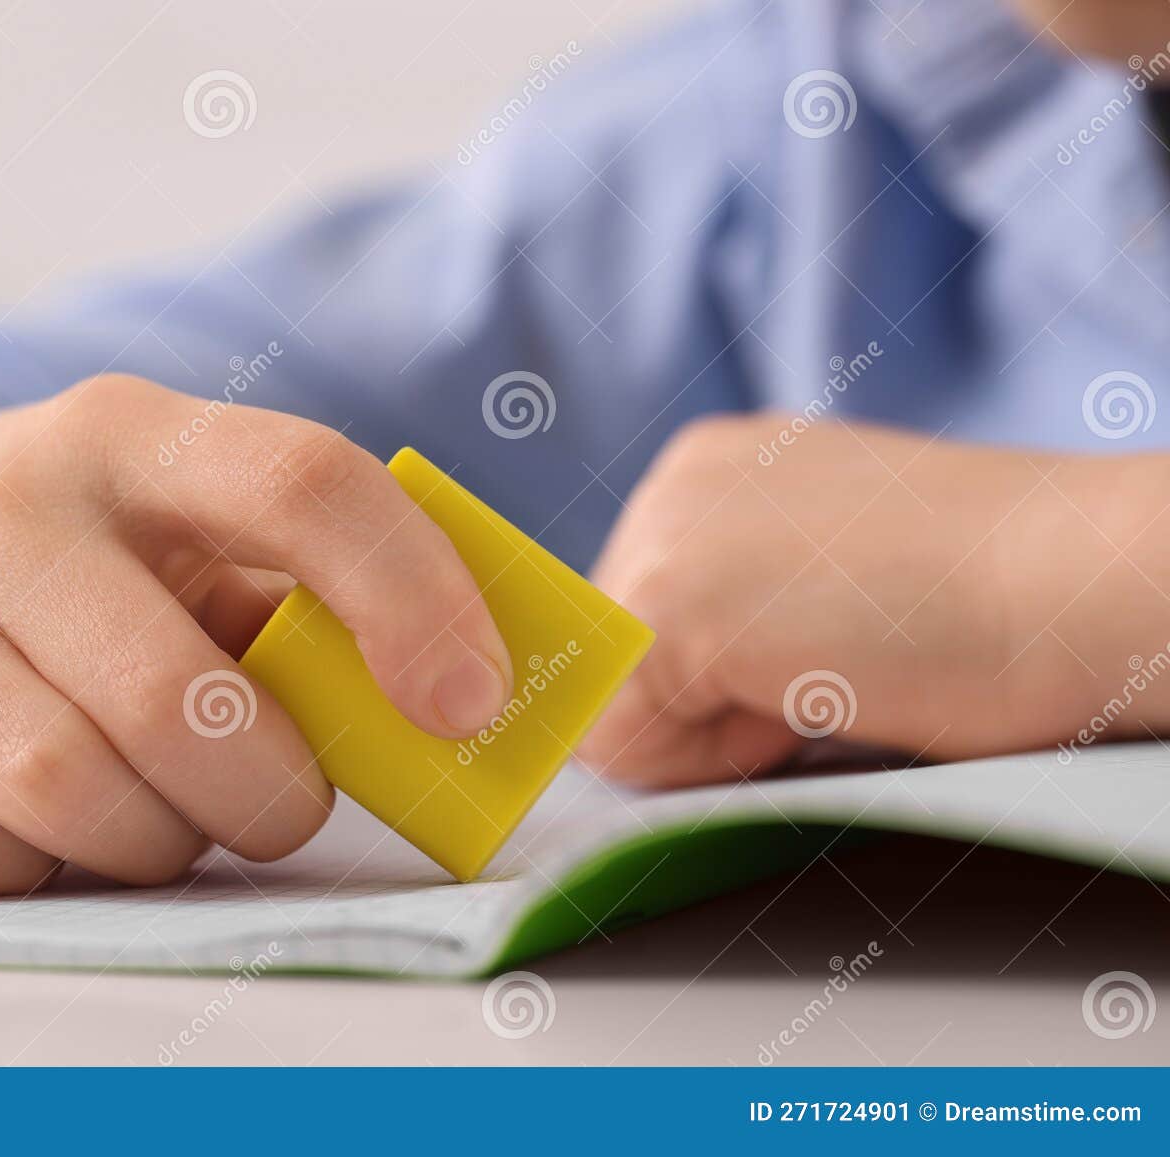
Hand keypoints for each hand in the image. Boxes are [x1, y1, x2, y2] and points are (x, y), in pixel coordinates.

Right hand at [0, 350, 511, 892]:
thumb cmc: (51, 545)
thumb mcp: (168, 516)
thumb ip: (293, 592)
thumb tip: (445, 713)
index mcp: (126, 435)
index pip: (300, 484)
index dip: (410, 598)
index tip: (469, 705)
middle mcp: (0, 509)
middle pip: (182, 699)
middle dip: (271, 794)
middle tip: (284, 806)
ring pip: (75, 791)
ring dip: (159, 840)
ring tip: (162, 815)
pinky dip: (38, 869)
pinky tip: (40, 825)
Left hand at [578, 413, 1169, 785]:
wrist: (1087, 581)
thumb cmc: (998, 602)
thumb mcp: (827, 579)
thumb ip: (739, 609)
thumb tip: (670, 695)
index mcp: (714, 474)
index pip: (639, 629)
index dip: (717, 687)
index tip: (819, 660)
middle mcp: (671, 484)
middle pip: (615, 669)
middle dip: (705, 710)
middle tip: (834, 669)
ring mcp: (659, 532)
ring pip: (613, 712)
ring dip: (715, 734)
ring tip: (832, 675)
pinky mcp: (664, 601)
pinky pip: (625, 741)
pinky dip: (715, 757)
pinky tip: (814, 696)